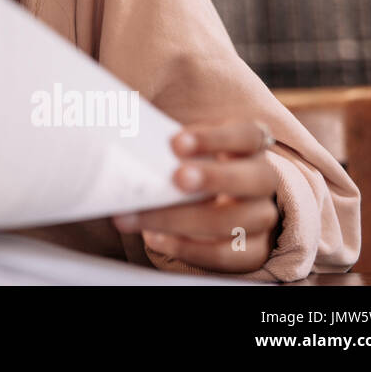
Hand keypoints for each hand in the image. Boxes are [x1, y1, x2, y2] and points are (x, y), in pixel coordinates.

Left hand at [112, 118, 280, 272]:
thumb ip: (160, 139)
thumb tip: (108, 116)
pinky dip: (189, 249)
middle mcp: (262, 180)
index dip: (216, 137)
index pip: (247, 134)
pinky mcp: (252, 251)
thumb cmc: (187, 166)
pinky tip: (156, 239)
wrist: (208, 206)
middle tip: (176, 178)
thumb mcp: (180, 149)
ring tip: (142, 217)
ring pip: (236, 221)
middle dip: (215, 178)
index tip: (175, 141)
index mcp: (247, 146)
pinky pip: (228, 255)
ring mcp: (261, 217)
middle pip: (256, 178)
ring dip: (185, 219)